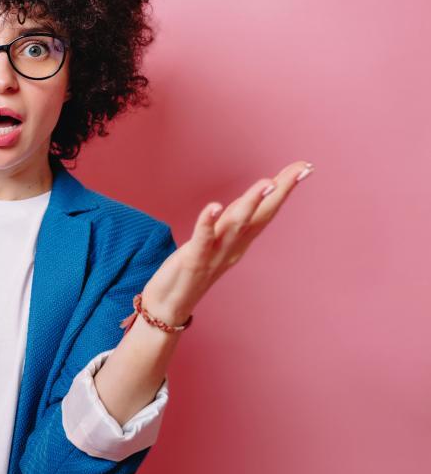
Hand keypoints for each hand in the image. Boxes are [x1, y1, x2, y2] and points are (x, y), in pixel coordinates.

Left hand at [141, 160, 315, 324]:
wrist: (169, 306)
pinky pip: (202, 239)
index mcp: (240, 242)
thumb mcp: (218, 241)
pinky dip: (207, 222)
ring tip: (267, 183)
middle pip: (260, 215)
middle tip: (301, 169)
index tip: (304, 167)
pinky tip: (214, 206)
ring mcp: (215, 255)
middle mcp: (233, 247)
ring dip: (251, 204)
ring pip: (237, 225)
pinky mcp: (193, 261)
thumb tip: (250, 199)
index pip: (266, 211)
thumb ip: (233, 221)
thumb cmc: (191, 270)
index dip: (284, 189)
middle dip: (280, 191)